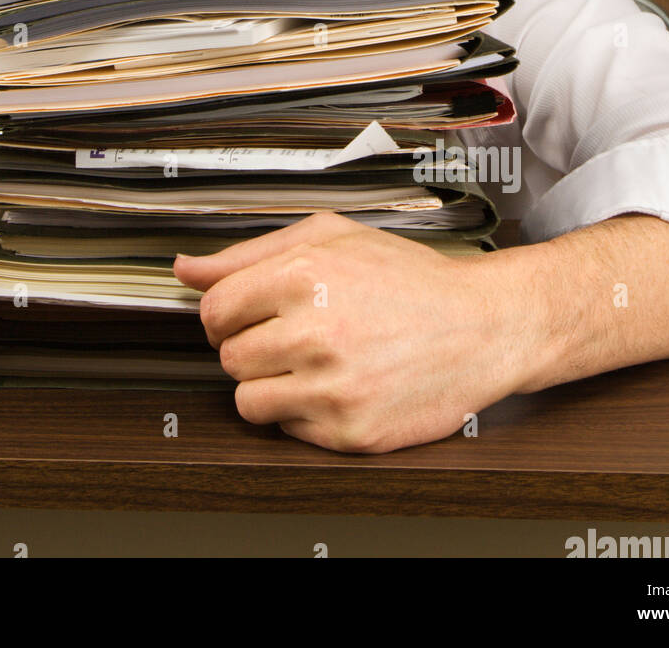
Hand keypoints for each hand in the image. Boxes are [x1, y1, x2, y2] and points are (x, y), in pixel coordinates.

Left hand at [173, 211, 535, 453]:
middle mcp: (314, 332)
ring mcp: (332, 387)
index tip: (250, 314)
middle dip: (253, 347)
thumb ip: (247, 253)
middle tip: (295, 335)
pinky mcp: (350, 431)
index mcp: (303, 276)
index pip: (213, 311)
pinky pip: (288, 432)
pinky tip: (339, 385)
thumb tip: (186, 269)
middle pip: (228, 357)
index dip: (228, 314)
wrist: (482, 325)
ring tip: (313, 363)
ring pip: (248, 401)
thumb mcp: (329, 237)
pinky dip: (305, 414)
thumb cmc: (407, 278)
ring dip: (271, 385)